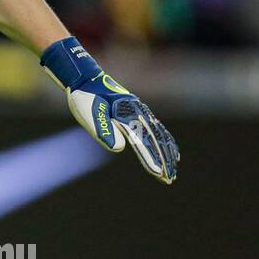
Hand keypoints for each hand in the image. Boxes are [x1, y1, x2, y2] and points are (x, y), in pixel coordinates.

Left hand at [40, 37, 179, 183]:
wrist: (85, 79)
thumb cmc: (84, 97)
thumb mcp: (89, 113)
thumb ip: (103, 130)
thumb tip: (119, 148)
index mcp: (125, 114)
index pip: (141, 140)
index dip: (150, 157)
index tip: (158, 172)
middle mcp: (137, 112)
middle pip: (155, 139)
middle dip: (164, 160)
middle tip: (170, 179)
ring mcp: (140, 111)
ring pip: (159, 134)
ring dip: (168, 153)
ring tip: (174, 171)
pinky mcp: (139, 112)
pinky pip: (158, 129)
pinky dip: (167, 141)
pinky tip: (173, 152)